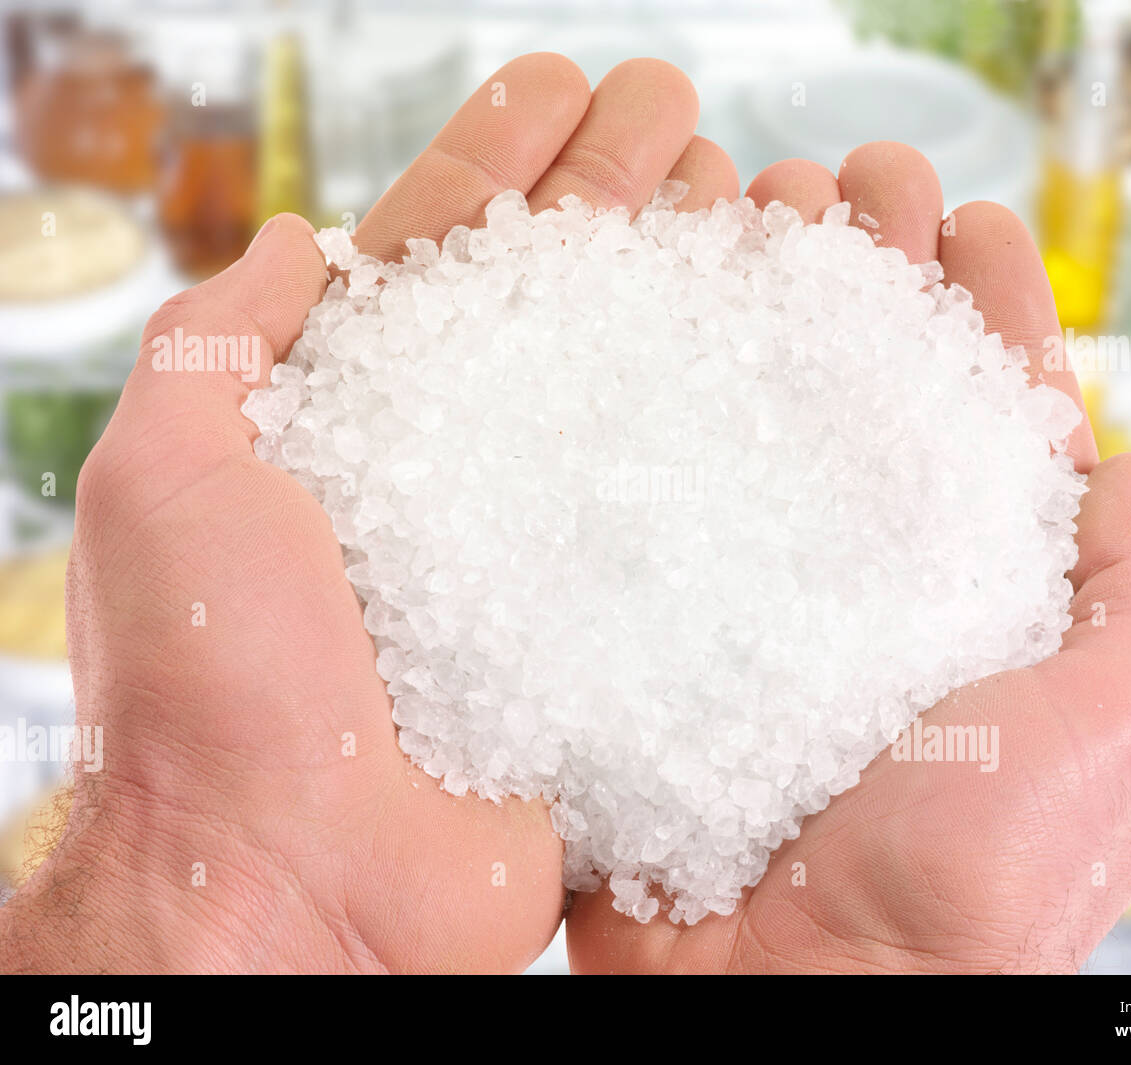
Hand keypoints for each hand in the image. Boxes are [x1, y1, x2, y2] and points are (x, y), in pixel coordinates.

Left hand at [1, 52, 724, 973]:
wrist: (299, 881)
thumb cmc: (214, 687)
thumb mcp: (168, 480)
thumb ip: (220, 345)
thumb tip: (291, 240)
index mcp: (365, 425)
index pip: (445, 260)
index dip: (505, 164)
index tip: (567, 90)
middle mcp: (464, 475)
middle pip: (557, 305)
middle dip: (620, 198)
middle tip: (686, 116)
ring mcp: (547, 551)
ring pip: (636, 390)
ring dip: (690, 288)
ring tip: (755, 196)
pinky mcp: (611, 628)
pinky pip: (686, 517)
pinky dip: (735, 437)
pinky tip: (786, 354)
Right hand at [563, 147, 1130, 972]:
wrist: (803, 1000)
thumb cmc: (970, 889)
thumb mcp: (1101, 733)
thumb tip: (1116, 471)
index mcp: (974, 603)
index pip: (989, 423)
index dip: (983, 314)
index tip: (962, 222)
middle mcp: (863, 594)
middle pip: (861, 401)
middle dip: (854, 281)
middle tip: (831, 185)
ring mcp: (756, 613)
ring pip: (753, 432)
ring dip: (747, 318)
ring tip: (731, 216)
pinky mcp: (666, 647)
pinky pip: (652, 516)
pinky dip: (644, 423)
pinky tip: (628, 338)